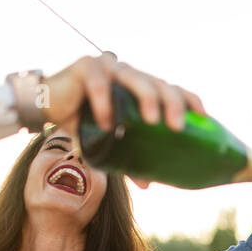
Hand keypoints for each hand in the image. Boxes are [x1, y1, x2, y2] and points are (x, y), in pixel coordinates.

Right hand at [41, 53, 204, 185]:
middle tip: (178, 127)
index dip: (189, 99)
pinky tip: (106, 123)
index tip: (204, 116)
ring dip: (147, 98)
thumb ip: (129, 157)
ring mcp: (108, 67)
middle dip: (172, 103)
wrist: (47, 107)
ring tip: (152, 121)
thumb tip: (148, 184)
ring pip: (135, 77)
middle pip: (158, 83)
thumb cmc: (83, 121)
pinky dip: (104, 103)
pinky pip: (99, 84)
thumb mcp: (110, 142)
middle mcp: (128, 74)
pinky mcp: (85, 66)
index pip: (171, 88)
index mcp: (139, 87)